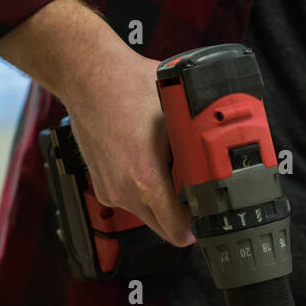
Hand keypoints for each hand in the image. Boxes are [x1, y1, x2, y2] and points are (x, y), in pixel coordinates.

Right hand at [0, 0, 193, 246]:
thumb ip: (197, 144)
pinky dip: (142, 189)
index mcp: (145, 180)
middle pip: (162, 227)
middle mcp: (123, 191)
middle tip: (195, 192)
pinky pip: (129, 199)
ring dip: (162, 201)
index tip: (207, 217)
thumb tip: (219, 160)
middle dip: (181, 215)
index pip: (177, 231)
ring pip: (146, 213)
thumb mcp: (175, 113)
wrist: (86, 74)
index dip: (197, 227)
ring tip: (170, 170)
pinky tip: (148, 162)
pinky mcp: (100, 183)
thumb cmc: (126, 85)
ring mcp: (109, 190)